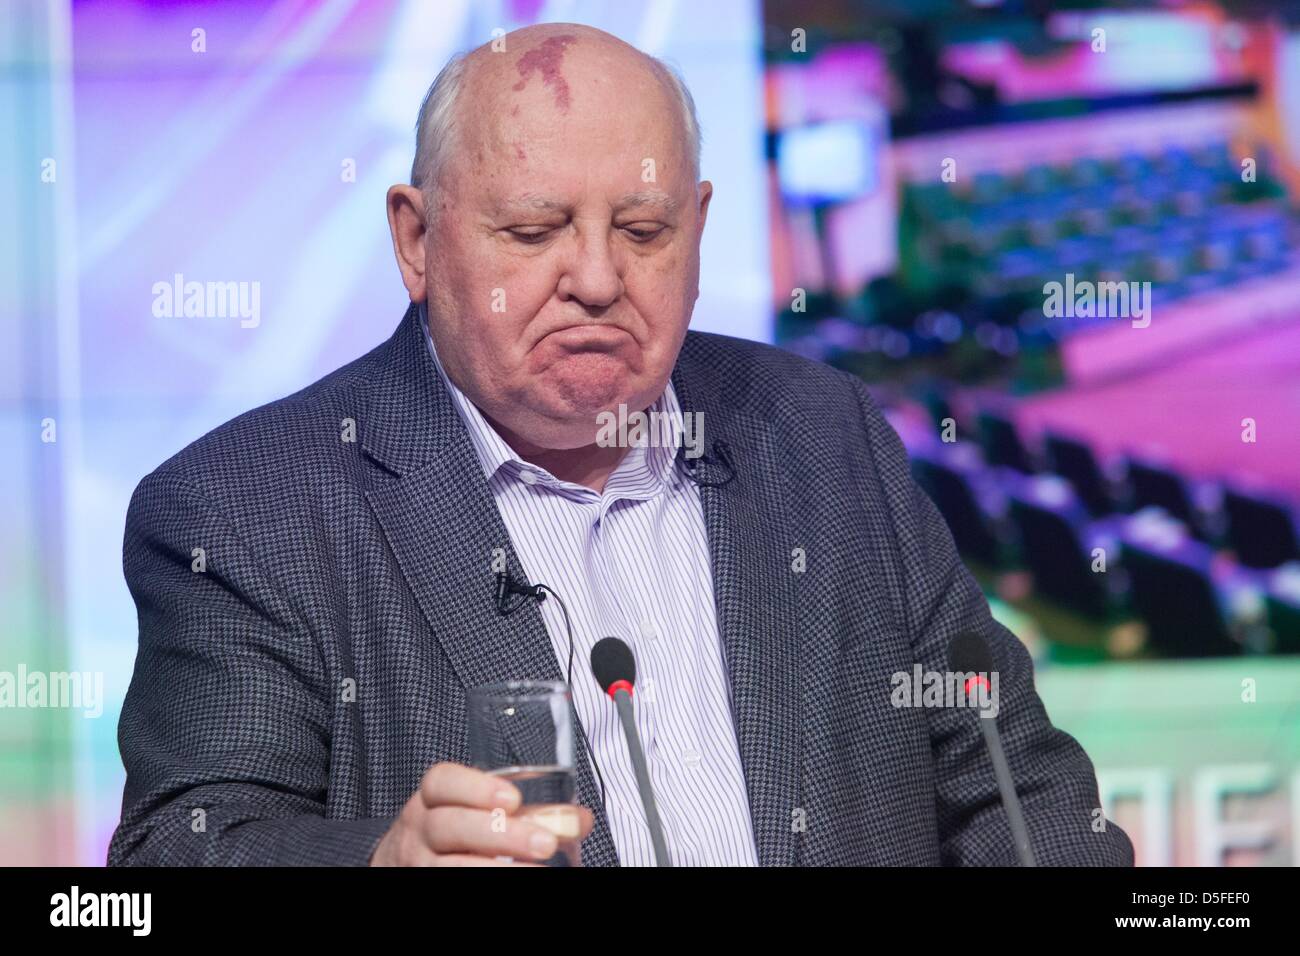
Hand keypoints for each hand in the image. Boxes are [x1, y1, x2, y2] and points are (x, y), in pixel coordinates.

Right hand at [370, 762, 593, 865]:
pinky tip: (515, 889)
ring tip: (537, 873)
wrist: (408, 864)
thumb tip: (578, 820)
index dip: (475, 787)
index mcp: (434, 798)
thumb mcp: (480, 812)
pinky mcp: (421, 884)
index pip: (442, 782)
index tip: (514, 799)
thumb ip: (529, 812)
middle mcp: (419, 830)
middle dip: (500, 834)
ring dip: (495, 870)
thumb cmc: (457, 831)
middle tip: (545, 843)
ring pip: (448, 865)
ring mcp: (417, 863)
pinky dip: (482, 885)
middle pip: (449, 825)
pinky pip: (446, 884)